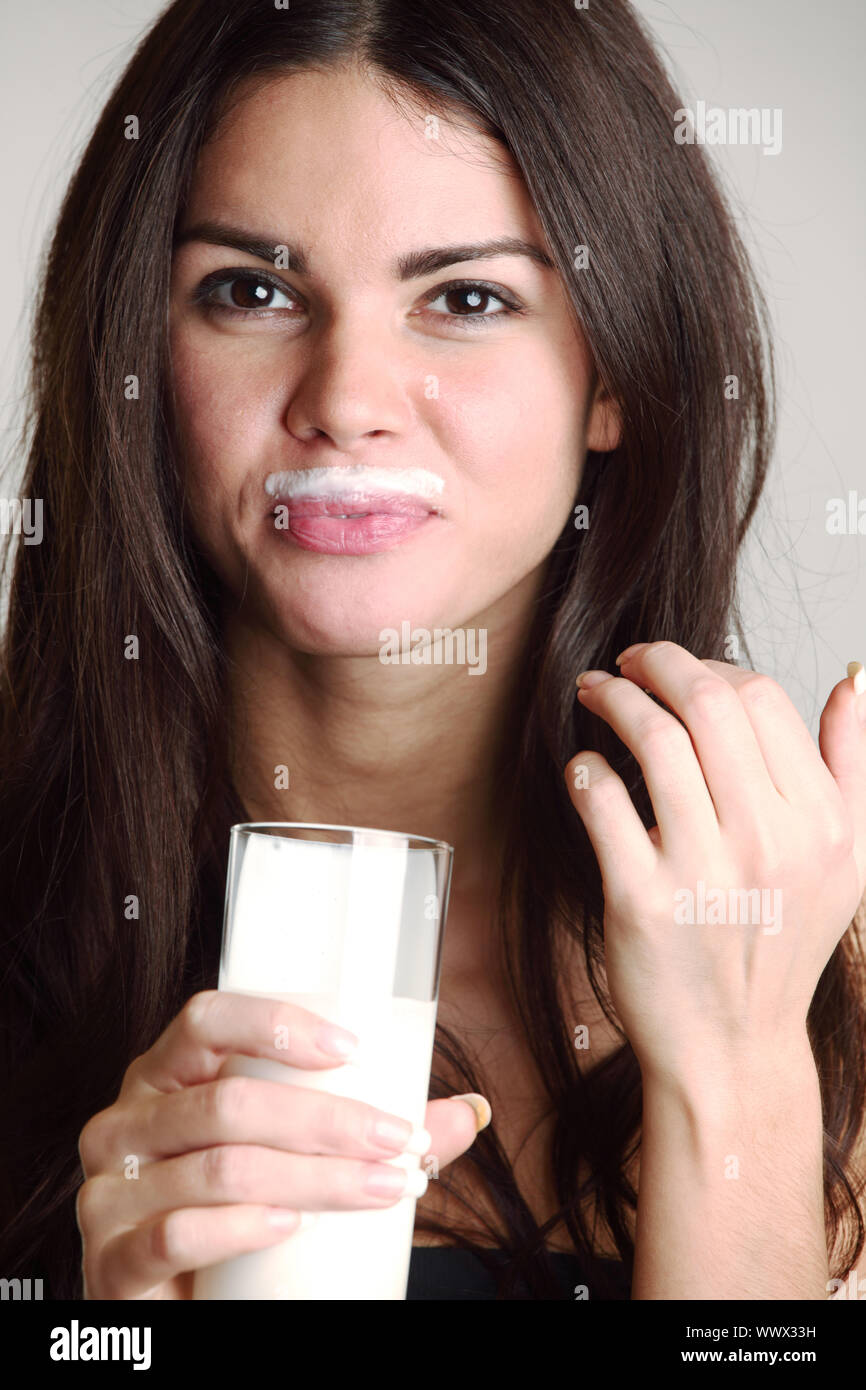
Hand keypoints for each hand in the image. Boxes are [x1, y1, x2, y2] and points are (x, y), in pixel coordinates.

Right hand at [76, 990, 480, 1298]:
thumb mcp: (295, 1159)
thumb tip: (470, 1112)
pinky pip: (179, 1232)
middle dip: (329, 1122)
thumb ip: (371, 1131)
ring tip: (377, 1188)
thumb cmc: (235, 1213)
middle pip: (230, 1101)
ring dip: (314, 1179)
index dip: (275, 1024)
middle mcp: (128, 1121)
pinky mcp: (110, 1258)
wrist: (178, 1305)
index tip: (352, 1050)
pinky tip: (292, 1226)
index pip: (205, 1019)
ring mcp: (110, 1190)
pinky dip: (244, 1227)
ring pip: (221, 1167)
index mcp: (166, 1075)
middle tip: (397, 1141)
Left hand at [565, 641, 865, 1082]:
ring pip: (653, 740)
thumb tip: (854, 681)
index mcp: (817, 823)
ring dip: (615, 699)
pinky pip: (603, 802)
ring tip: (594, 693)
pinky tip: (583, 766)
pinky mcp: (641, 900)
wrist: (731, 1048)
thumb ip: (852, 767)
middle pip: (706, 704)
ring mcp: (704, 871)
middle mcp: (768, 842)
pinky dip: (585, 768)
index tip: (678, 669)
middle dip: (657, 662)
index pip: (762, 698)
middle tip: (628, 661)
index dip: (711, 666)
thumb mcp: (845, 861)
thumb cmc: (780, 946)